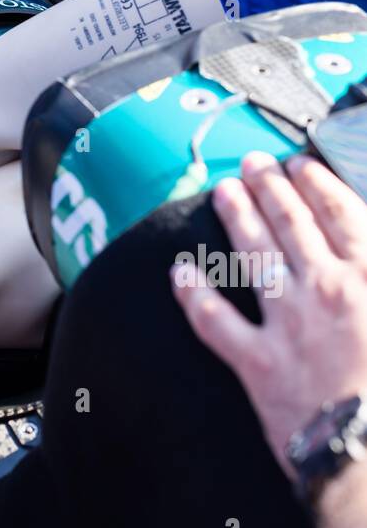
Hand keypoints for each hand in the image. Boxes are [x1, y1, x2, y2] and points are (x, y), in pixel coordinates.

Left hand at [171, 152, 366, 472]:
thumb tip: (366, 254)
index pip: (340, 214)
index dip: (315, 183)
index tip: (299, 164)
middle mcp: (327, 290)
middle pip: (291, 223)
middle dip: (269, 186)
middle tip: (253, 163)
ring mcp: (289, 324)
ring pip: (254, 256)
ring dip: (236, 218)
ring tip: (223, 192)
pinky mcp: (259, 364)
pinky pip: (215, 322)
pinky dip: (194, 295)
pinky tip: (179, 272)